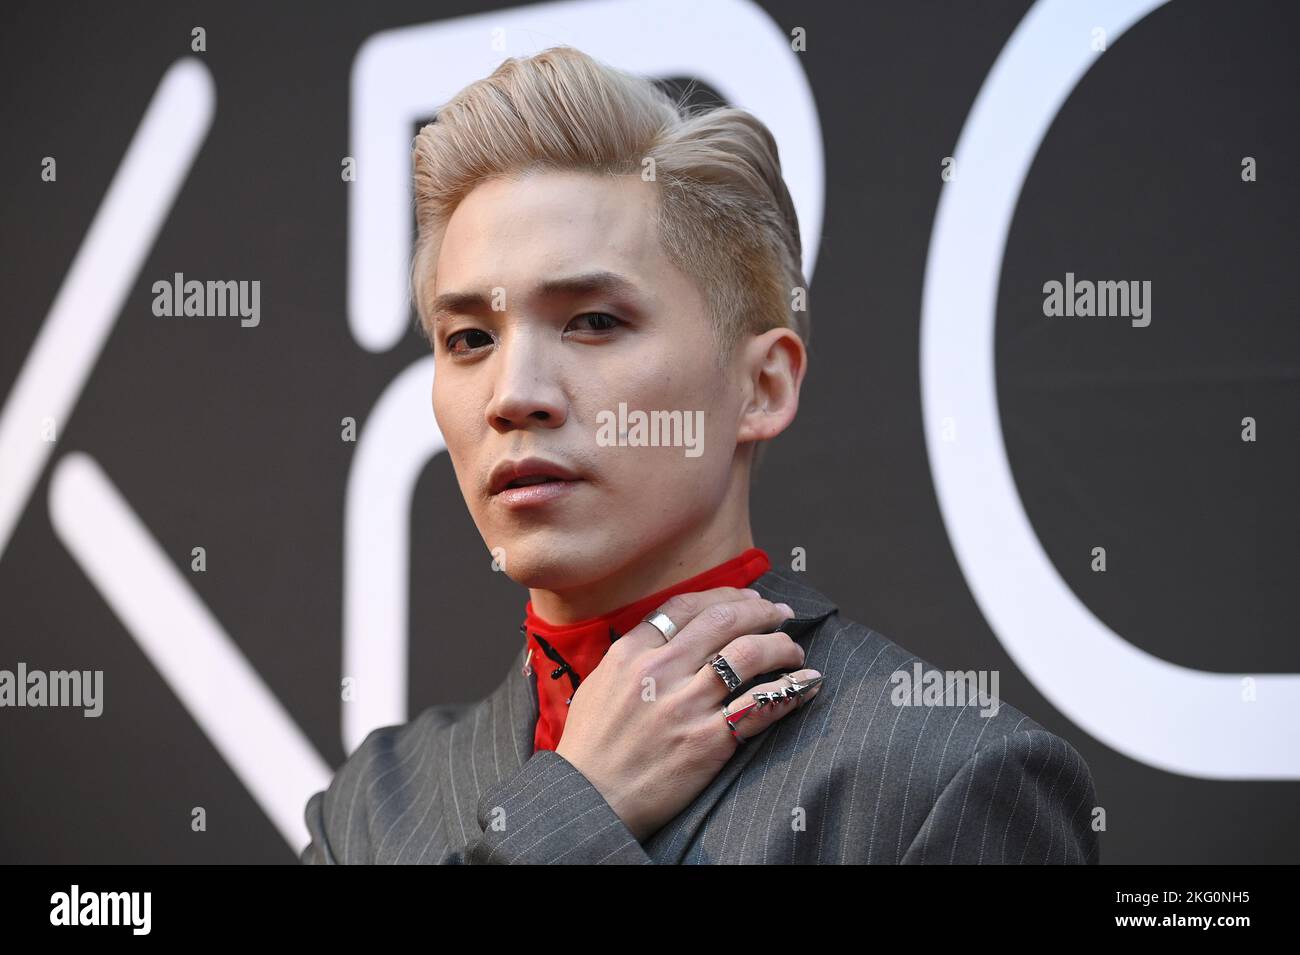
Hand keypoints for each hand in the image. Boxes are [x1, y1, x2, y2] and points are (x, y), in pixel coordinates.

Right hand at [555, 586, 823, 841]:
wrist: (591, 800)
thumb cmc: (592, 746)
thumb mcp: (600, 684)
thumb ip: (635, 655)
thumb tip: (673, 635)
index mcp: (631, 654)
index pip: (686, 606)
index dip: (725, 595)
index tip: (749, 598)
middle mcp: (660, 672)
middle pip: (724, 620)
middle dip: (762, 611)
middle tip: (781, 614)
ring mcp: (686, 705)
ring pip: (749, 654)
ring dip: (781, 646)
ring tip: (795, 651)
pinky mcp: (708, 741)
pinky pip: (761, 705)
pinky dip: (790, 690)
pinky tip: (807, 684)